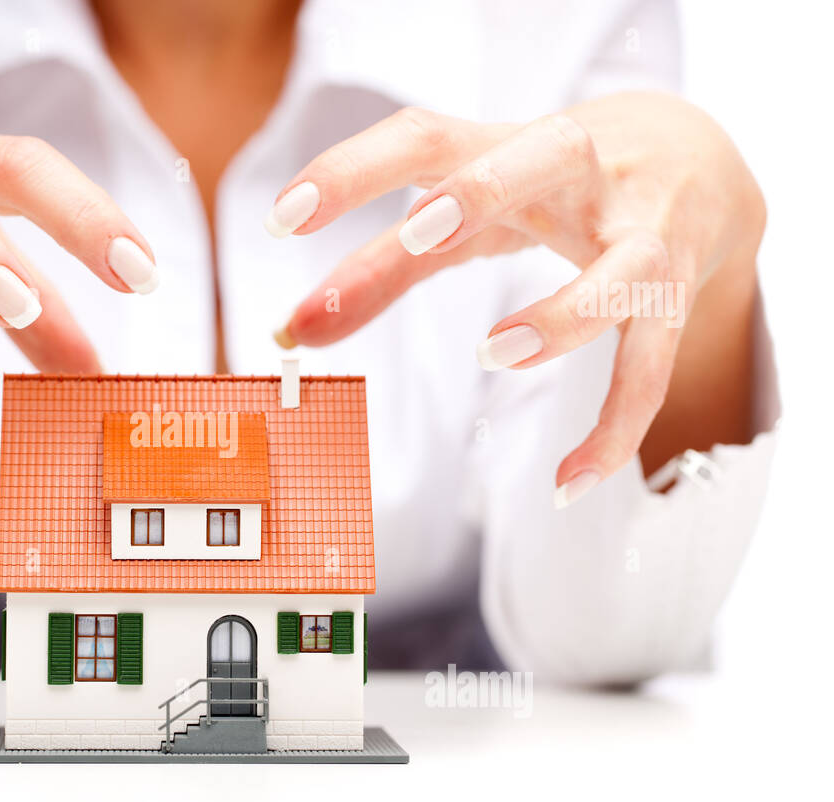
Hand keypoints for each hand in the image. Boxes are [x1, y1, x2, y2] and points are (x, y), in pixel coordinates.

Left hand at [267, 92, 764, 506]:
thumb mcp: (466, 219)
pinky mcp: (678, 294)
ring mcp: (642, 231)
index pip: (426, 138)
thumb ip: (380, 267)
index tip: (283, 219)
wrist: (699, 159)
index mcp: (506, 143)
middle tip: (421, 235)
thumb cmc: (549, 187)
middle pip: (544, 154)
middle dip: (482, 193)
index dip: (354, 171)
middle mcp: (583, 172)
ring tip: (494, 353)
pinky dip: (615, 428)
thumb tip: (287, 330)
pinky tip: (569, 482)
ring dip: (565, 312)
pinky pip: (654, 366)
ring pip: (625, 267)